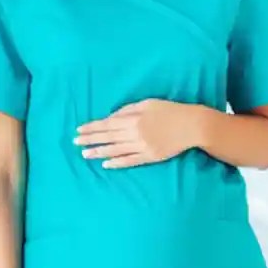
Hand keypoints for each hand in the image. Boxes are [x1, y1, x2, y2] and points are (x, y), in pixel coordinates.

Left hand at [74, 99, 202, 168]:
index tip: (79, 130)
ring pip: (115, 150)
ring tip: (85, 154)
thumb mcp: (147, 104)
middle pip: (108, 137)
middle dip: (90, 140)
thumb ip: (127, 110)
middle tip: (75, 143)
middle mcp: (135, 133)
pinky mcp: (150, 157)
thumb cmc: (169, 111)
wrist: (192, 125)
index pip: (107, 124)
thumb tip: (111, 117)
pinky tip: (106, 164)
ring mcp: (142, 146)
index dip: (92, 128)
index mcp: (133, 118)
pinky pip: (130, 160)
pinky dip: (117, 162)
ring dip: (99, 152)